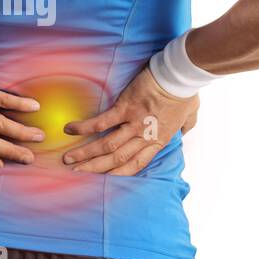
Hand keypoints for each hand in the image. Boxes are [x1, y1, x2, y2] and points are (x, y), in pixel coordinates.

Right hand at [61, 65, 198, 174]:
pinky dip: (85, 127)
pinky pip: (102, 122)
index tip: (102, 180)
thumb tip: (182, 132)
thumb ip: (184, 128)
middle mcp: (144, 137)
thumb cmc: (186, 94)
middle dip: (94, 169)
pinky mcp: (124, 107)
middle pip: (116, 159)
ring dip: (85, 153)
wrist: (181, 77)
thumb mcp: (190, 116)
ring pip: (106, 145)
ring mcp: (133, 123)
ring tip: (68, 158)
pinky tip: (69, 130)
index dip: (118, 175)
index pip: (135, 165)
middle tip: (75, 173)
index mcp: (158, 141)